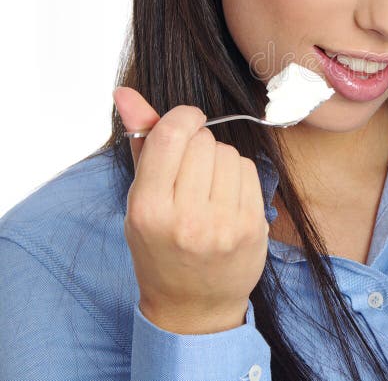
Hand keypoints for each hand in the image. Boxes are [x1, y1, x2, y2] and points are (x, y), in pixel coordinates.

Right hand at [113, 87, 268, 334]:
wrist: (194, 305)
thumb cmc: (161, 247)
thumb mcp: (140, 200)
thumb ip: (140, 143)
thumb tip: (126, 92)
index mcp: (148, 209)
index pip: (170, 135)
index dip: (182, 117)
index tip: (185, 124)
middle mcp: (185, 218)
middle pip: (203, 141)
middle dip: (198, 145)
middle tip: (191, 173)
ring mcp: (222, 225)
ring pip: (229, 153)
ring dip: (220, 160)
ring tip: (208, 189)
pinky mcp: (252, 227)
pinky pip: (249, 170)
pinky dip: (238, 175)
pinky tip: (227, 197)